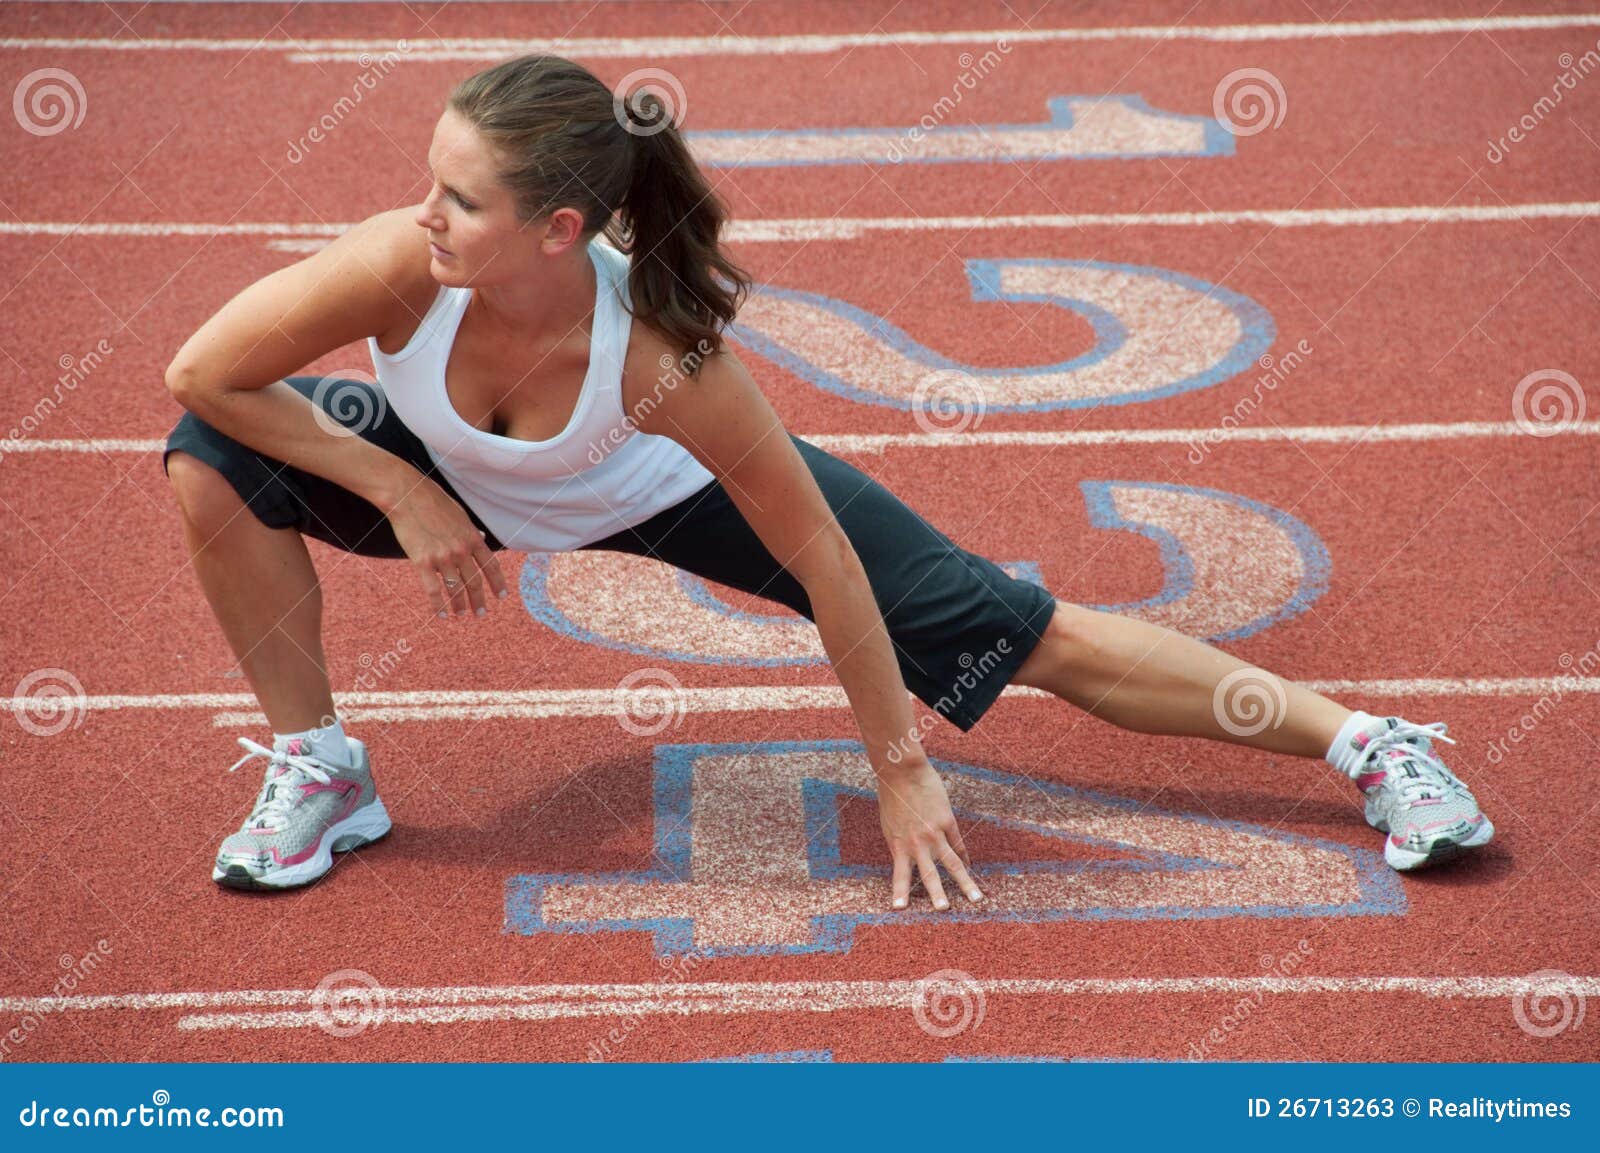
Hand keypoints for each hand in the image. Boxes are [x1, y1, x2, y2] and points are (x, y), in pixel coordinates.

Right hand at [386, 475, 507, 617]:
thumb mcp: (460, 514)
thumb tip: (482, 539)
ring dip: (460, 605)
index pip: (491, 566)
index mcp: (472, 538)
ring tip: (461, 614)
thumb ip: (471, 531)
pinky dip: (439, 606)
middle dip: (479, 600)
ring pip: (456, 589)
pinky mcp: (422, 562)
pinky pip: (434, 590)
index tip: (501, 596)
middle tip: (481, 613)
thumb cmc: (433, 502)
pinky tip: (442, 615)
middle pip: (475, 582)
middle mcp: (461, 551)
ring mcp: (443, 558)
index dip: (498, 583)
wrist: (408, 496)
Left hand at [876, 755, 983, 910]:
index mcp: (898, 844)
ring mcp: (934, 833)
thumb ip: (900, 843)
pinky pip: (958, 843)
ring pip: (953, 863)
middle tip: (943, 910)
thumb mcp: (889, 824)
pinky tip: (970, 868)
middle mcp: (917, 842)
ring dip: (965, 883)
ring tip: (976, 899)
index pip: (900, 874)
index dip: (900, 891)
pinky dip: (964, 856)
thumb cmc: (891, 796)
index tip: (899, 908)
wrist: (902, 771)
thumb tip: (909, 858)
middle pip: (929, 874)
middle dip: (937, 894)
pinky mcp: (947, 821)